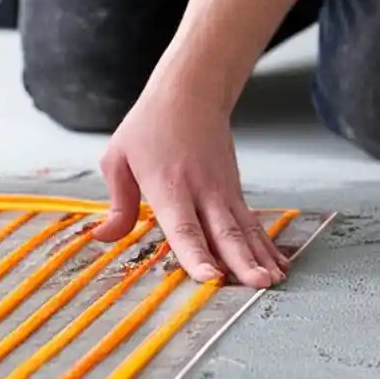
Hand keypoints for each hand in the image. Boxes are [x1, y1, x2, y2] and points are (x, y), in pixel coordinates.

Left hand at [91, 89, 288, 288]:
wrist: (190, 93)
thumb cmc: (150, 126)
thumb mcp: (118, 160)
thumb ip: (117, 206)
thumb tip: (102, 238)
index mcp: (169, 188)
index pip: (184, 229)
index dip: (197, 256)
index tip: (210, 277)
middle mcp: (201, 192)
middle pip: (224, 233)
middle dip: (241, 262)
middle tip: (256, 285)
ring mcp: (223, 191)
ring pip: (244, 230)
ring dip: (259, 258)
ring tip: (272, 282)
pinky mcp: (234, 191)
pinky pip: (251, 223)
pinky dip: (265, 245)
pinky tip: (278, 265)